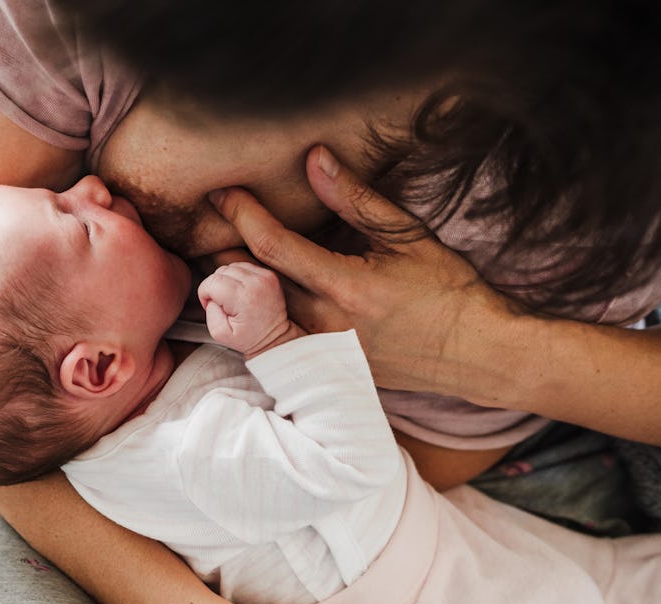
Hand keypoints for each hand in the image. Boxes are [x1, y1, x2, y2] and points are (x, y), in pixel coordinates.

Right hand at [198, 262, 301, 356]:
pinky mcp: (269, 274)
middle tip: (223, 303)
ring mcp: (264, 277)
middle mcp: (255, 283)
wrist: (275, 337)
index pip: (211, 282)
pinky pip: (244, 267)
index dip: (205, 294)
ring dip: (227, 280)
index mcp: (243, 298)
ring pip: (231, 267)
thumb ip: (210, 312)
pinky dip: (238, 277)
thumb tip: (211, 296)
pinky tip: (241, 291)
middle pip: (220, 271)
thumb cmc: (248, 338)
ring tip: (232, 297)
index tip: (210, 305)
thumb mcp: (220, 334)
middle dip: (215, 286)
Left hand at [208, 145, 525, 401]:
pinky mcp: (320, 366)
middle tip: (208, 221)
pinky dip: (253, 312)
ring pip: (254, 314)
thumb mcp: (406, 235)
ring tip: (220, 251)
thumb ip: (354, 199)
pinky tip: (247, 290)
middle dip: (224, 250)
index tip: (222, 192)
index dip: (242, 215)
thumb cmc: (446, 290)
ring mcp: (319, 351)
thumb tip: (314, 159)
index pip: (274, 247)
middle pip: (251, 284)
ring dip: (233, 283)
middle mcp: (323, 325)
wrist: (474, 353)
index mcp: (345, 288)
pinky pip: (271, 337)